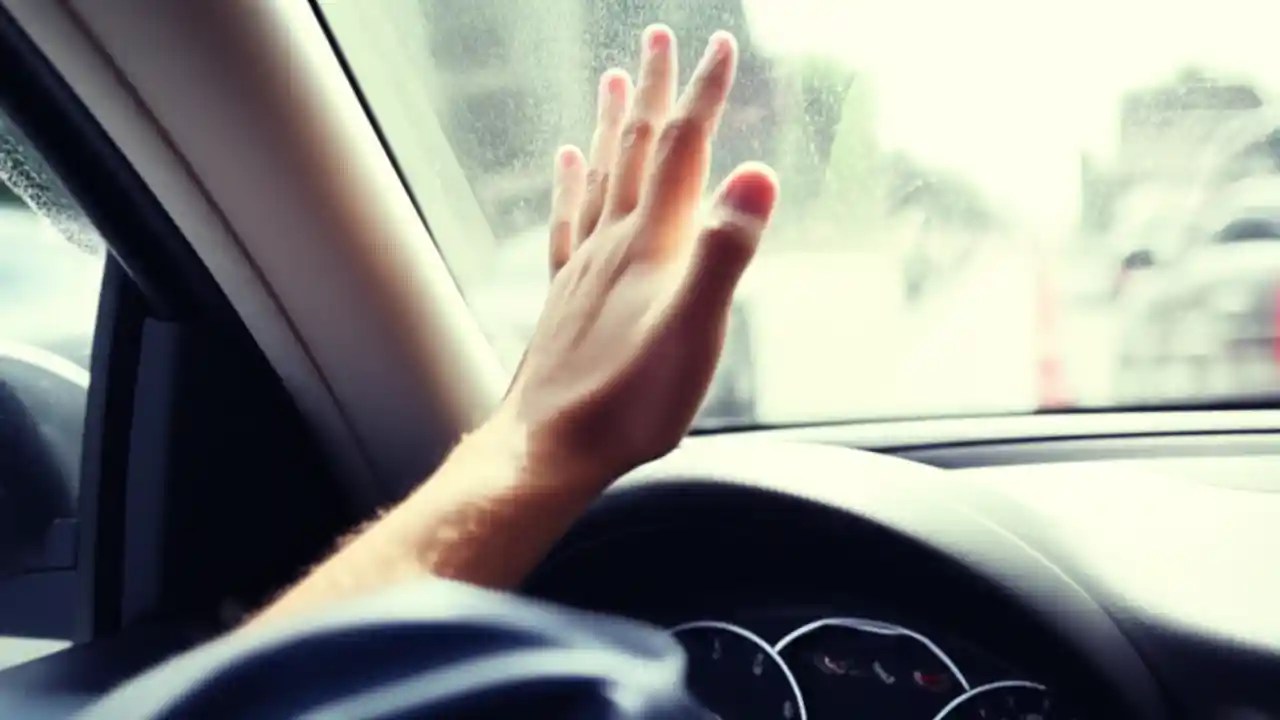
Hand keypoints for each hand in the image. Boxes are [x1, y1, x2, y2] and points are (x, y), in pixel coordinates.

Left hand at [498, 25, 778, 483]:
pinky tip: (567, 161)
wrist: (550, 446)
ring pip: (600, 175)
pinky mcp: (566, 293)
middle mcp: (614, 241)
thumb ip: (727, 252)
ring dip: (611, 123)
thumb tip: (759, 173)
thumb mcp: (695, 332)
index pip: (682, 150)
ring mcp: (585, 265)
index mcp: (652, 244)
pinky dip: (572, 181)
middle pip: (636, 148)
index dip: (704, 95)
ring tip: (613, 79)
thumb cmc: (629, 402)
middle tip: (657, 35)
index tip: (720, 45)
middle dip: (654, 89)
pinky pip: (569, 219)